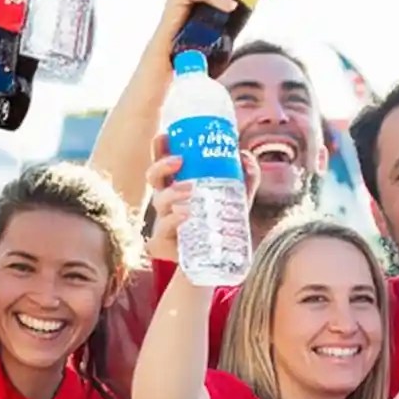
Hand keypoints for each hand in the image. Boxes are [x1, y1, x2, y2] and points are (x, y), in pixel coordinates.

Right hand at [144, 133, 260, 262]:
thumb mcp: (236, 199)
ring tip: (191, 190)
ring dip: (173, 192)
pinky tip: (187, 215)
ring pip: (159, 202)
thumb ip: (245, 177)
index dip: (159, 148)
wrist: (216, 263)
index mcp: (178, 187)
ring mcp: (163, 221)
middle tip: (180, 160)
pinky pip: (163, 228)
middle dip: (162, 165)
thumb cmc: (221, 226)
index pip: (164, 163)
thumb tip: (245, 155)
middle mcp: (167, 202)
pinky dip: (174, 219)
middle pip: (153, 178)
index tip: (166, 135)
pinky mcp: (163, 243)